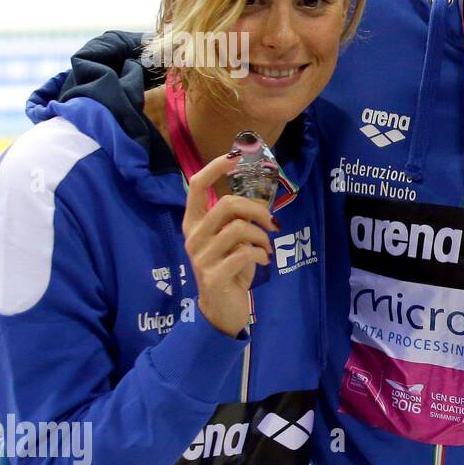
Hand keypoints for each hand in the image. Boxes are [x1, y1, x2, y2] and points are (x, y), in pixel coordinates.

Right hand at [183, 153, 277, 336]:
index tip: (236, 156)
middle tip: (270, 223)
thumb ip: (237, 219)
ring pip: (239, 228)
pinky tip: (263, 261)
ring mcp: (201, 256)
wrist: (222, 309)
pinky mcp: (213, 275)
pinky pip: (245, 252)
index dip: (215, 167)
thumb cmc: (230, 268)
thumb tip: (259, 199)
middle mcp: (193, 236)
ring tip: (266, 246)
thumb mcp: (232, 240)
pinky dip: (261, 254)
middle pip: (226, 204)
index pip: (196, 186)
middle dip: (255, 209)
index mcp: (194, 223)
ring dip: (261, 236)